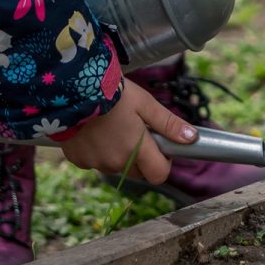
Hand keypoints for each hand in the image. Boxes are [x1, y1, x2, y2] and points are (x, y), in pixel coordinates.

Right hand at [59, 78, 197, 183]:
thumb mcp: (145, 104)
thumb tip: (192, 138)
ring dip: (118, 154)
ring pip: (116, 166)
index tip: (160, 146)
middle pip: (137, 172)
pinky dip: (98, 151)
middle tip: (136, 132)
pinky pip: (95, 162)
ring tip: (112, 126)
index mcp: (136, 149)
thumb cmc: (112, 93)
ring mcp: (95, 163)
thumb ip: (168, 124)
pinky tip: (94, 131)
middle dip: (141, 158)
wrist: (72, 89)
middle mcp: (116, 162)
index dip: (163, 163)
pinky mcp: (78, 160)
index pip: (158, 175)